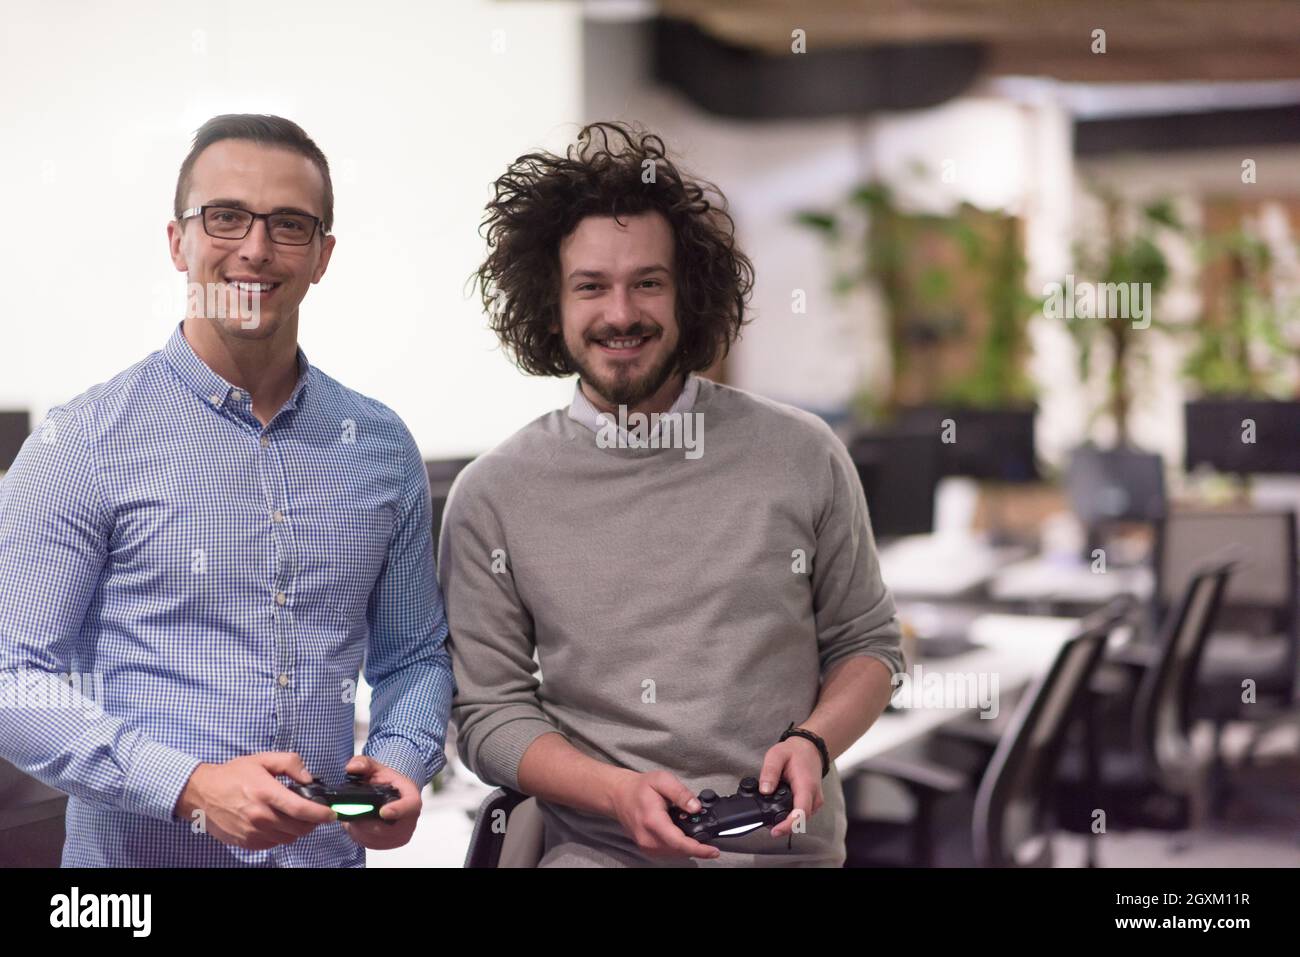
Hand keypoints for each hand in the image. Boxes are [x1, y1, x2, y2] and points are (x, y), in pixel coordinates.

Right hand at [174, 752, 336, 850]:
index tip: (331, 814)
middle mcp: (259, 815)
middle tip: (315, 814)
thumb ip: (290, 763)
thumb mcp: (263, 759)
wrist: (202, 793)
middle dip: (312, 822)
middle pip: (298, 828)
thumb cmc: (233, 774)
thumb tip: (308, 778)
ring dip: (297, 830)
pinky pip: (273, 844)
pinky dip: (281, 836)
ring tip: (295, 817)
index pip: (300, 809)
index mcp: (265, 793)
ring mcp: (252, 831)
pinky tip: (278, 823)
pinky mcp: (246, 842)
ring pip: (287, 838)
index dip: (320, 814)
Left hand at [337, 755, 421, 850]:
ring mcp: (403, 834)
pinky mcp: (394, 843)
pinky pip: (373, 844)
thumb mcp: (376, 768)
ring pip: (376, 838)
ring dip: (360, 830)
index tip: (383, 811)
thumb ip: (363, 763)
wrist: (395, 793)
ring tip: (352, 817)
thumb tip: (352, 768)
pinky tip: (357, 825)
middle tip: (349, 813)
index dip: (397, 810)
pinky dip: (361, 836)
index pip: (410, 806)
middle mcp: (411, 819)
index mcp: (412, 797)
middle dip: (364, 821)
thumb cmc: (387, 781)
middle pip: (386, 828)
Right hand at [608, 770, 720, 860]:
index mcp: (653, 821)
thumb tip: (695, 807)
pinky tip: (680, 832)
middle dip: (696, 844)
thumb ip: (681, 793)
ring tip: (690, 827)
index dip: (699, 849)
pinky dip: (679, 845)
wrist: (619, 795)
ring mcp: (646, 846)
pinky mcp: (647, 848)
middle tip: (704, 828)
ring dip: (688, 845)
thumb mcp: (662, 780)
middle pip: (680, 850)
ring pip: (675, 853)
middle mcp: (648, 838)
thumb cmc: (640, 787)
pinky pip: (669, 852)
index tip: (713, 851)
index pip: (679, 842)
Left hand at [759, 737, 824, 839]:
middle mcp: (814, 796)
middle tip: (766, 824)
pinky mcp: (813, 803)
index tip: (775, 831)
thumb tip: (765, 790)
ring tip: (771, 814)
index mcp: (806, 785)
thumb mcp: (776, 755)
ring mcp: (815, 801)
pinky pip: (802, 815)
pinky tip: (780, 810)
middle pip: (801, 821)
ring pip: (802, 820)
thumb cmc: (795, 752)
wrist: (810, 748)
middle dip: (783, 826)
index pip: (801, 812)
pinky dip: (791, 816)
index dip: (788, 825)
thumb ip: (769, 772)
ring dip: (787, 821)